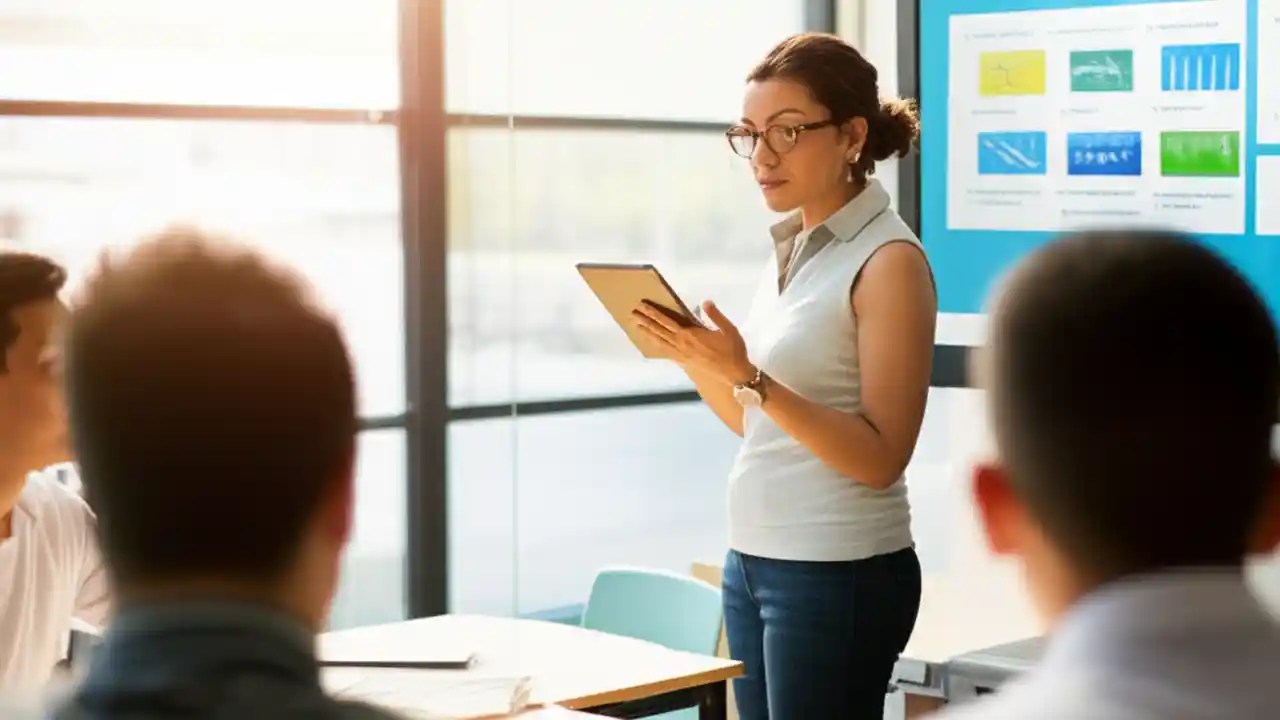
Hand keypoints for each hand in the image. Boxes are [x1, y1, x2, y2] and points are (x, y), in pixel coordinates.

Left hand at [632, 300, 755, 384]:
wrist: (734, 374)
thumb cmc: (733, 351)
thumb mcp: (728, 329)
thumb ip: (715, 315)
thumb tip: (705, 301)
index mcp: (690, 334)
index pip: (667, 320)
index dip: (653, 312)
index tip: (642, 305)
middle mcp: (682, 345)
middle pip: (659, 331)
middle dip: (645, 321)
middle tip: (632, 313)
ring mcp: (681, 355)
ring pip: (660, 342)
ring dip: (648, 333)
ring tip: (637, 326)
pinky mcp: (684, 363)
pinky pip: (666, 353)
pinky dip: (657, 346)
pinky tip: (653, 343)